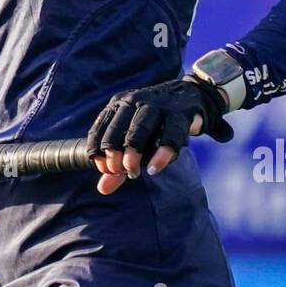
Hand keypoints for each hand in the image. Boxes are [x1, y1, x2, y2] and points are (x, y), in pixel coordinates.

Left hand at [85, 77, 231, 194]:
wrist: (188, 96)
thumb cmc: (154, 123)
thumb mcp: (133, 139)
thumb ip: (117, 163)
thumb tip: (102, 189)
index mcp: (119, 104)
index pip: (100, 128)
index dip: (97, 150)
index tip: (103, 169)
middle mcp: (135, 100)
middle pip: (119, 128)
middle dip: (114, 154)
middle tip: (118, 172)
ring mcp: (158, 105)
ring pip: (141, 129)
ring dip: (133, 154)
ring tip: (133, 173)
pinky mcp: (180, 114)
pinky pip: (170, 135)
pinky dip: (161, 155)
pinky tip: (153, 169)